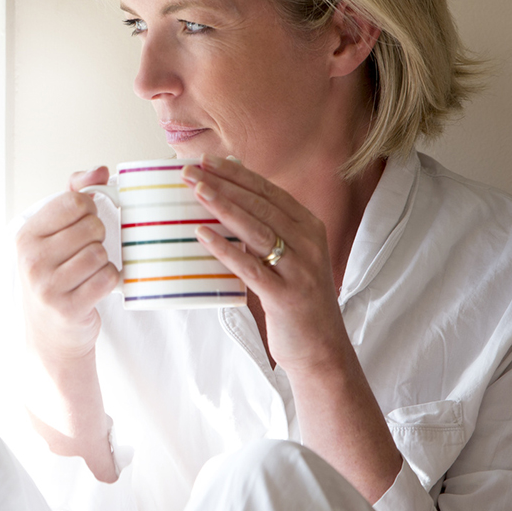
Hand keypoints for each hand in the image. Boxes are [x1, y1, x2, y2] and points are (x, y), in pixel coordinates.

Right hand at [16, 166, 120, 361]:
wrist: (49, 334)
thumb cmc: (54, 275)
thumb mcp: (53, 233)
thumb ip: (74, 194)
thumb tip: (101, 171)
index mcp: (26, 235)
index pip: (73, 201)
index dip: (88, 210)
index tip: (82, 223)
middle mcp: (31, 259)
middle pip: (91, 227)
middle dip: (97, 237)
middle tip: (85, 251)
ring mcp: (47, 285)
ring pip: (100, 254)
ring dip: (103, 262)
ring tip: (89, 271)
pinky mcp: (68, 307)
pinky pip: (107, 278)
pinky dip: (110, 281)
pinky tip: (96, 286)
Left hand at [181, 155, 352, 374]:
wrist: (322, 349)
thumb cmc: (296, 299)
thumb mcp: (289, 257)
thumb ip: (267, 230)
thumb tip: (228, 200)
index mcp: (309, 228)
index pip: (269, 192)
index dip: (238, 174)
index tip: (207, 161)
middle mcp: (308, 243)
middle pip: (260, 206)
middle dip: (223, 185)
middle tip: (189, 171)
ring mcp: (300, 270)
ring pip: (256, 230)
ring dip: (224, 207)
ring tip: (196, 191)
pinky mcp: (285, 296)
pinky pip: (250, 268)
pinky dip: (226, 249)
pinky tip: (202, 235)